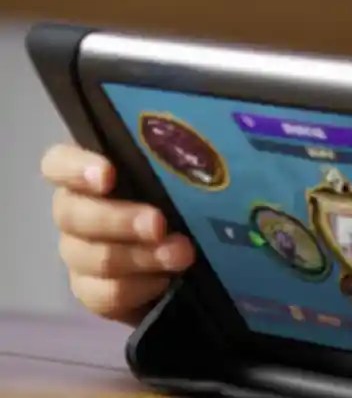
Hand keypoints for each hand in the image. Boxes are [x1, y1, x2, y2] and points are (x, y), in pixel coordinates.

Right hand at [42, 144, 193, 324]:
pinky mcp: (91, 292)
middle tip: (158, 224)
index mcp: (88, 175)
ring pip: (94, 258)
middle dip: (119, 220)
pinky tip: (165, 281)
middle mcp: (75, 212)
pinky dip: (139, 288)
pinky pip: (105, 295)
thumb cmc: (182, 199)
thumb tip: (193, 156)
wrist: (189, 255)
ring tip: (182, 255)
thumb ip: (171, 168)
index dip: (75, 169)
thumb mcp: (180, 179)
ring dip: (141, 257)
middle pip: (72, 215)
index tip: (108, 176)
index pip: (58, 163)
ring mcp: (79, 254)